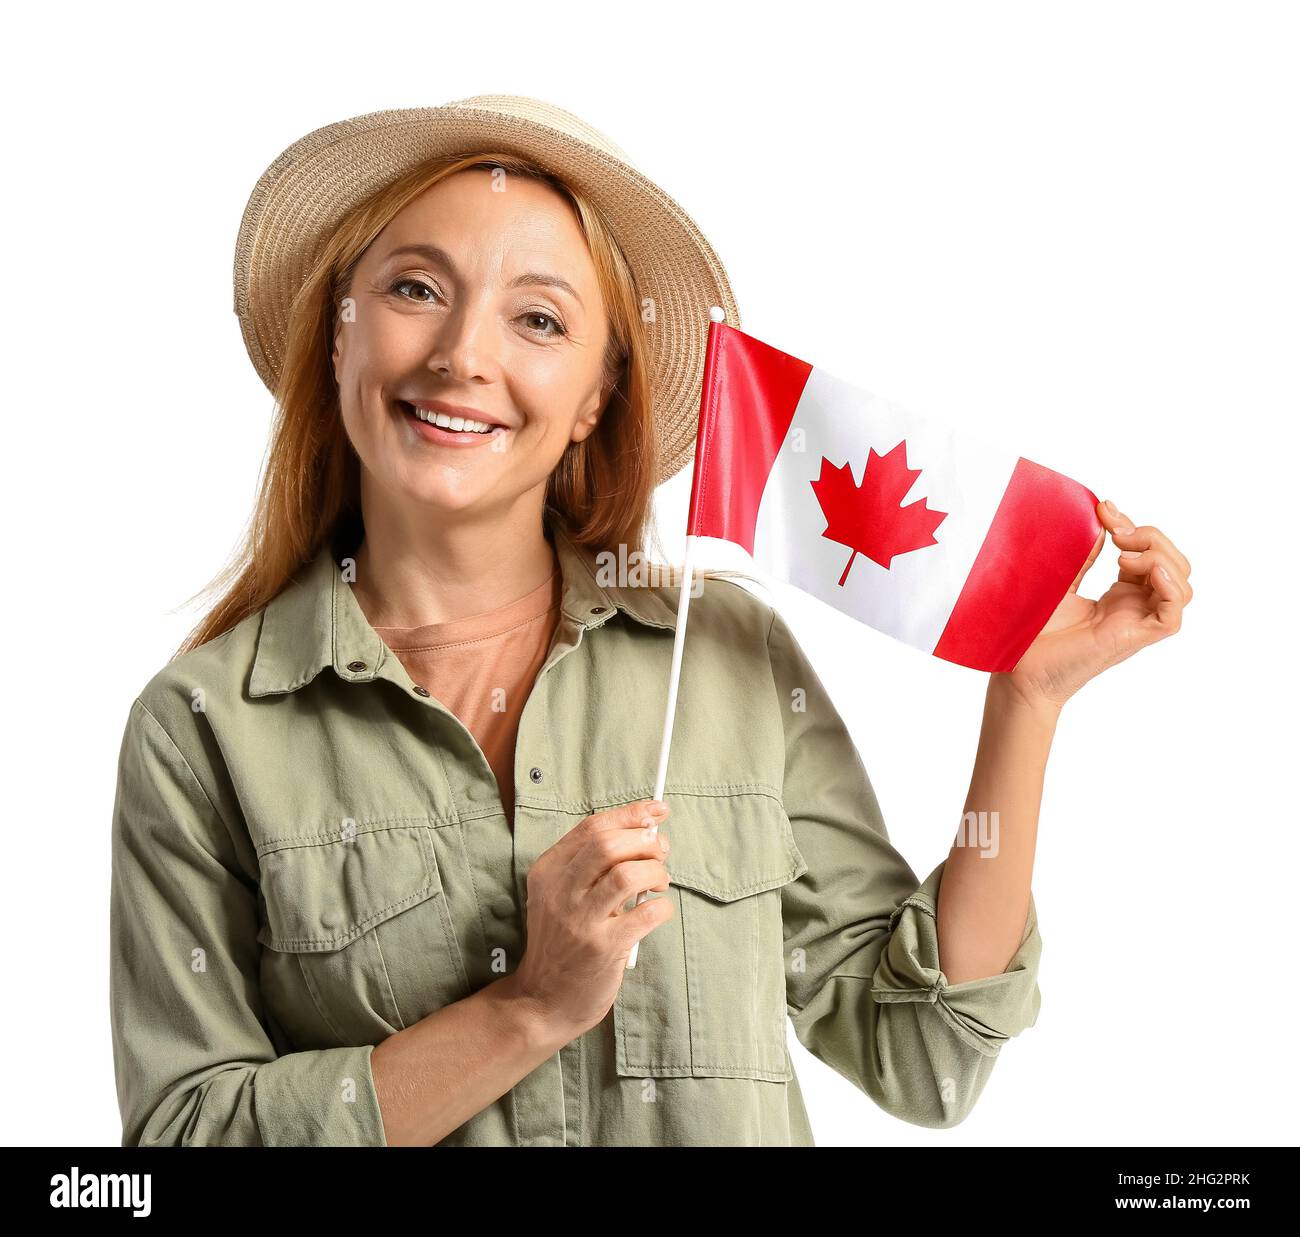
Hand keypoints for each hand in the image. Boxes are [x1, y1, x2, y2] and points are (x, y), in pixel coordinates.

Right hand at [512, 800, 672, 1040]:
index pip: (592, 827)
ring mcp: (580, 921)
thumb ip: (592, 866)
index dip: (630, 813)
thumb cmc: (562, 941)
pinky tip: (658, 911)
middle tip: (661, 852)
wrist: (542, 1000)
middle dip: (645, 841)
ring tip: (660, 882)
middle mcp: (560, 892)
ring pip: (628, 875)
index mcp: (548, 872)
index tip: (657, 810)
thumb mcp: (559, 896)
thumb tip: (646, 832)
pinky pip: (646, 913)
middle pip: (609, 844)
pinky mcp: (603, 948)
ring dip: (656, 872)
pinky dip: (662, 907)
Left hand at [996, 498, 1192, 711]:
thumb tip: (1100, 520)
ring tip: (1122, 555)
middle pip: (1173, 563)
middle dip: (1151, 537)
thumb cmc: (1032, 631)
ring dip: (1160, 557)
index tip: (1105, 509)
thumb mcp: (1059, 579)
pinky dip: (1170, 587)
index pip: (1147, 553)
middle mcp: (1134, 607)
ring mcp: (1136, 622)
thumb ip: (1083, 554)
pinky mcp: (1135, 639)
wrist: (1018, 668)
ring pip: (1181, 584)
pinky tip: (1147, 571)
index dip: (1132, 527)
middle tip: (1116, 532)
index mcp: (1119, 594)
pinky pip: (1173, 615)